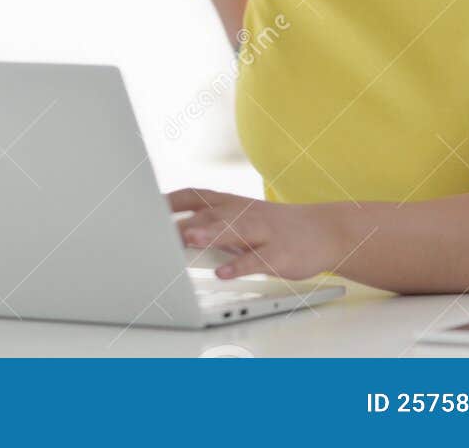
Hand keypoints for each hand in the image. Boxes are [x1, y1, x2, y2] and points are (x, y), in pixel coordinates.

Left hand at [168, 187, 347, 280]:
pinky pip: (256, 259)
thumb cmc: (274, 227)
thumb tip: (171, 234)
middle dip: (186, 219)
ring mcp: (262, 232)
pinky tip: (224, 273)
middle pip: (211, 212)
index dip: (170, 200)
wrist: (324, 231)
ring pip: (234, 230)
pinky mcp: (278, 253)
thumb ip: (210, 223)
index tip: (145, 205)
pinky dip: (239, 266)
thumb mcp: (241, 218)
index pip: (195, 195)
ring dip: (211, 233)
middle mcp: (244, 213)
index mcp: (231, 204)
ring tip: (190, 239)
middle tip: (160, 226)